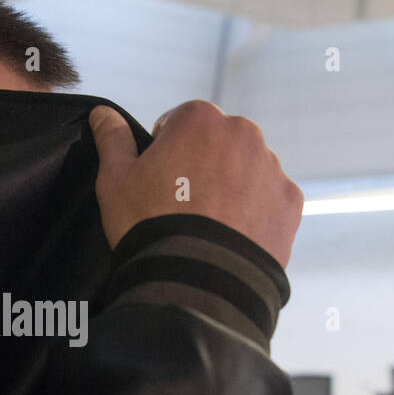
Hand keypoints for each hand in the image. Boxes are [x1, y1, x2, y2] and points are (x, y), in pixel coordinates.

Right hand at [88, 100, 303, 268]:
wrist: (196, 281)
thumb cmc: (149, 224)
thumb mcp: (115, 180)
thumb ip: (112, 139)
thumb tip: (102, 114)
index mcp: (200, 119)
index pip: (178, 123)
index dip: (164, 152)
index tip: (159, 182)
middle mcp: (244, 133)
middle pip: (217, 144)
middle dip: (202, 166)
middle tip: (182, 205)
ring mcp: (271, 168)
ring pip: (246, 171)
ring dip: (230, 187)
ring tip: (209, 226)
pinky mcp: (290, 202)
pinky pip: (269, 200)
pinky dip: (254, 213)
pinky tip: (231, 236)